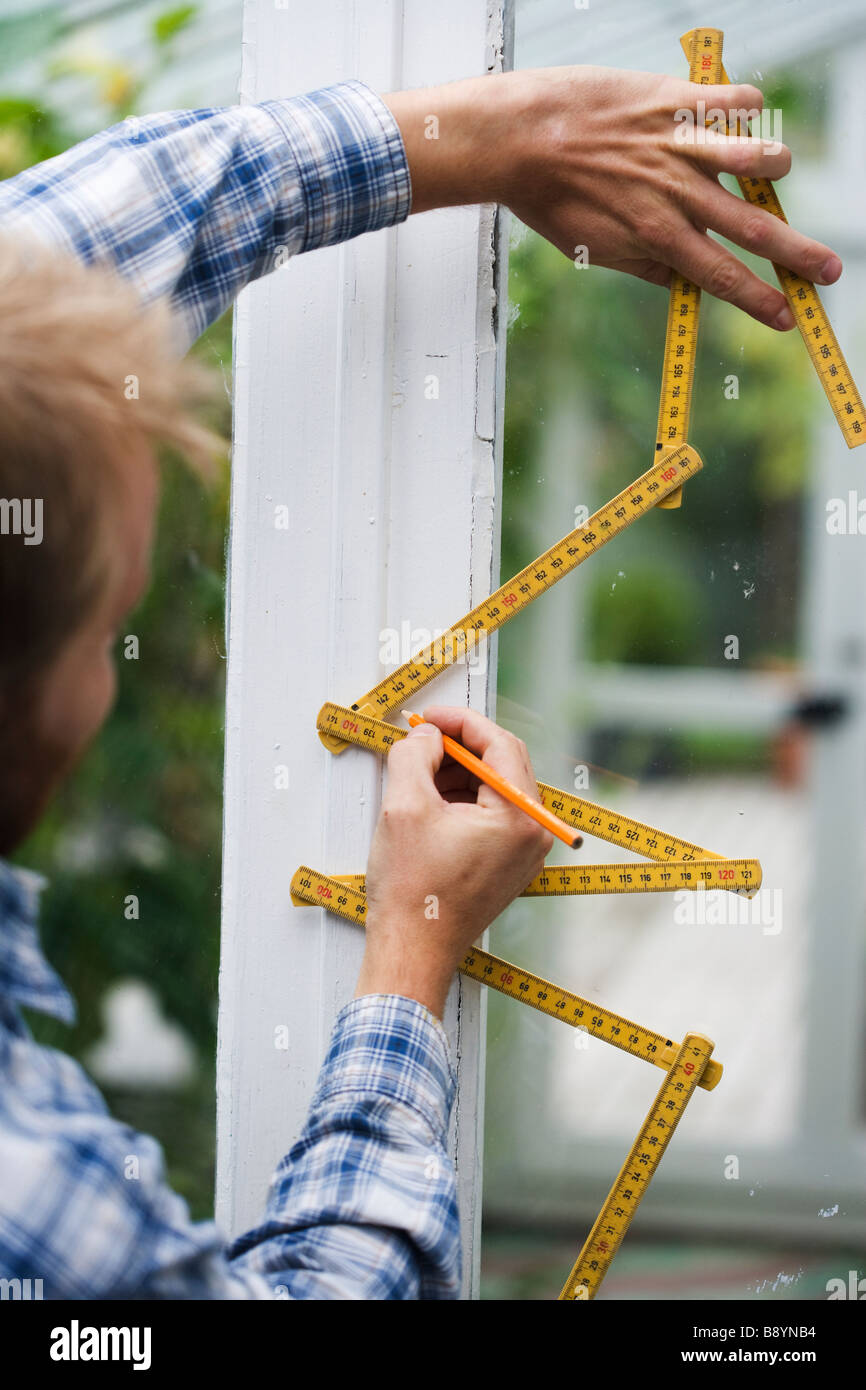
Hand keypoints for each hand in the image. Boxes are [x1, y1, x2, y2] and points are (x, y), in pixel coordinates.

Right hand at [355, 707, 552, 1018]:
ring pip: (496, 790)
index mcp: (519, 818)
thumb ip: (415, 754)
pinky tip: (430, 802)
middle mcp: (532, 835)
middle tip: (423, 739)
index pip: (500, 745)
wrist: (412, 952)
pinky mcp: (508, 867)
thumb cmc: (412, 892)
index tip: (430, 718)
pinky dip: (464, 800)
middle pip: (504, 765)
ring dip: (459, 773)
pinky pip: (492, 816)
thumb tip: (426, 737)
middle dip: (461, 747)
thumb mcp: (404, 805)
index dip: (462, 723)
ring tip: (418, 773)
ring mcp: (523, 854)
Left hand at [383, 67, 841, 330]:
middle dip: (797, 256)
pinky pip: (732, 102)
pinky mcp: (674, 101)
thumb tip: (683, 285)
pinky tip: (742, 116)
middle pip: (753, 232)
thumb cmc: (552, 197)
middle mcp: (676, 195)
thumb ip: (645, 266)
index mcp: (656, 237)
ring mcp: (678, 145)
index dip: (758, 300)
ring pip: (753, 160)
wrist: (521, 137)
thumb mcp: (594, 249)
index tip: (786, 318)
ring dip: (774, 169)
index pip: (720, 278)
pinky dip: (747, 109)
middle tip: (829, 271)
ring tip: (778, 171)